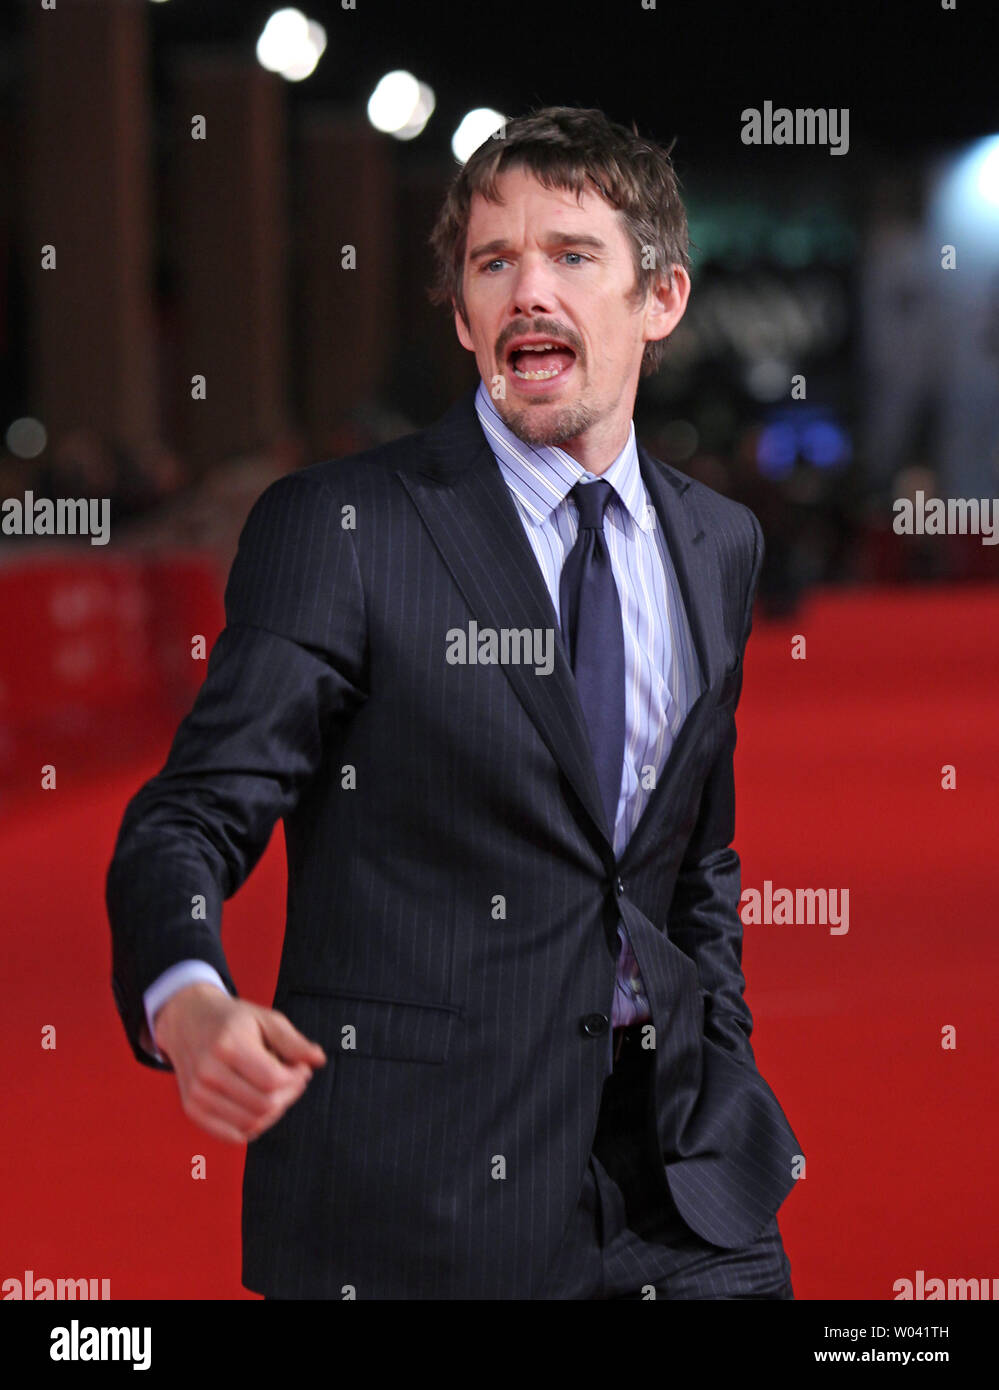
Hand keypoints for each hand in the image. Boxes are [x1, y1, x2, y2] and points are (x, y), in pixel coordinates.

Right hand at [153, 983, 326, 1143]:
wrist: (187, 1021)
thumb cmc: (231, 1020)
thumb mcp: (265, 1019)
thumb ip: (293, 1041)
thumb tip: (318, 1060)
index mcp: (226, 1045)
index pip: (273, 1080)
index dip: (297, 1078)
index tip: (301, 1067)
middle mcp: (208, 1072)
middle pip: (265, 1105)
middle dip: (289, 1095)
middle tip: (292, 1079)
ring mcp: (197, 1094)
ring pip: (252, 1123)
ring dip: (274, 1111)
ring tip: (274, 1090)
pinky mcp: (193, 1110)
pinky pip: (234, 1135)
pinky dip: (254, 1125)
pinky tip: (259, 1105)